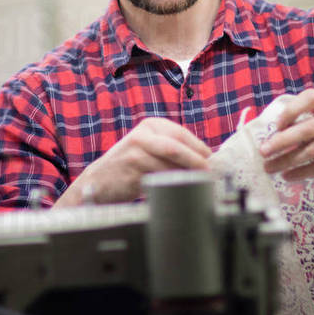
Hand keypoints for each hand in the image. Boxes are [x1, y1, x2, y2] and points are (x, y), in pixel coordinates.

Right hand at [66, 118, 211, 204]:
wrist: (99, 180)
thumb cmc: (131, 165)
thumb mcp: (150, 147)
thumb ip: (173, 149)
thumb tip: (207, 159)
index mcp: (151, 125)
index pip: (181, 134)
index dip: (200, 148)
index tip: (214, 161)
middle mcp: (142, 135)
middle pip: (176, 146)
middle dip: (197, 160)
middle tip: (210, 172)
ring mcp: (135, 153)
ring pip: (169, 163)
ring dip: (187, 174)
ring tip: (199, 182)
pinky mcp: (132, 171)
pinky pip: (159, 178)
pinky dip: (173, 183)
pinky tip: (181, 189)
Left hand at [259, 89, 313, 183]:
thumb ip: (302, 120)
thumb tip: (269, 134)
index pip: (310, 98)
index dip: (291, 111)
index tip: (276, 126)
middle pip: (308, 129)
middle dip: (282, 141)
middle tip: (263, 151)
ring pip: (313, 151)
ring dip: (287, 161)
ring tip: (270, 167)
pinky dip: (301, 172)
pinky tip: (287, 175)